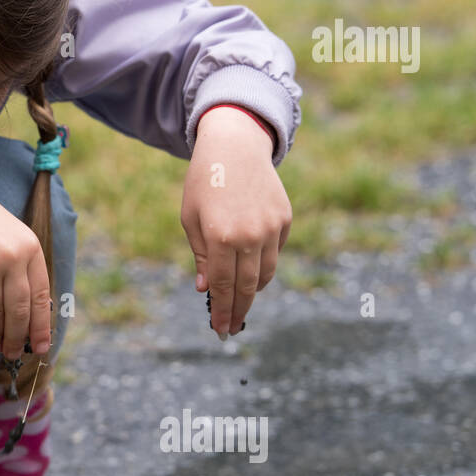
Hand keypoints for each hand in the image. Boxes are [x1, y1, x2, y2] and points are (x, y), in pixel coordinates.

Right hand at [0, 168, 52, 360]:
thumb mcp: (12, 236)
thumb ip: (24, 267)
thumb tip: (33, 315)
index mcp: (30, 247)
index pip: (41, 296)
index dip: (41, 326)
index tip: (41, 347)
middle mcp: (11, 256)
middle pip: (18, 310)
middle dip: (16, 338)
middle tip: (12, 353)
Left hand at [180, 106, 292, 339]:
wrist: (234, 146)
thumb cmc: (204, 182)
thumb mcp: (191, 218)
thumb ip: (200, 256)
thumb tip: (205, 289)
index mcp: (220, 236)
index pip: (223, 285)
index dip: (222, 310)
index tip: (220, 329)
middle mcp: (250, 235)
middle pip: (248, 286)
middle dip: (239, 309)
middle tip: (232, 327)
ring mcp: (271, 227)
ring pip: (266, 273)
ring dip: (253, 290)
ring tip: (241, 301)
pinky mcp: (284, 218)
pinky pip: (275, 252)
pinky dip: (263, 264)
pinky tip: (251, 268)